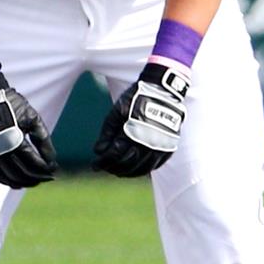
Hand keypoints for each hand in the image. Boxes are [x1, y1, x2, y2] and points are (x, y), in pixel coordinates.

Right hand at [0, 70, 56, 188]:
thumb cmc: (13, 105)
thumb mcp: (33, 119)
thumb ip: (43, 140)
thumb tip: (51, 161)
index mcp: (14, 139)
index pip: (33, 163)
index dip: (46, 169)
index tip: (54, 169)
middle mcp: (0, 149)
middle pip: (21, 173)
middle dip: (37, 177)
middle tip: (48, 177)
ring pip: (7, 177)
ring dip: (22, 182)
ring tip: (34, 182)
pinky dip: (5, 181)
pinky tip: (16, 183)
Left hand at [92, 58, 190, 176]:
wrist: (163, 91)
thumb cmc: (136, 99)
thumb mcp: (117, 112)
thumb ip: (107, 132)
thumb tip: (99, 151)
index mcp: (133, 132)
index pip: (115, 155)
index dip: (103, 162)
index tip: (94, 165)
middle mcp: (148, 143)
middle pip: (127, 164)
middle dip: (113, 168)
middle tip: (104, 167)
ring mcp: (160, 147)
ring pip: (141, 169)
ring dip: (127, 172)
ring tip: (117, 171)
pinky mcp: (169, 148)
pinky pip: (155, 166)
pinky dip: (143, 170)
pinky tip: (134, 169)